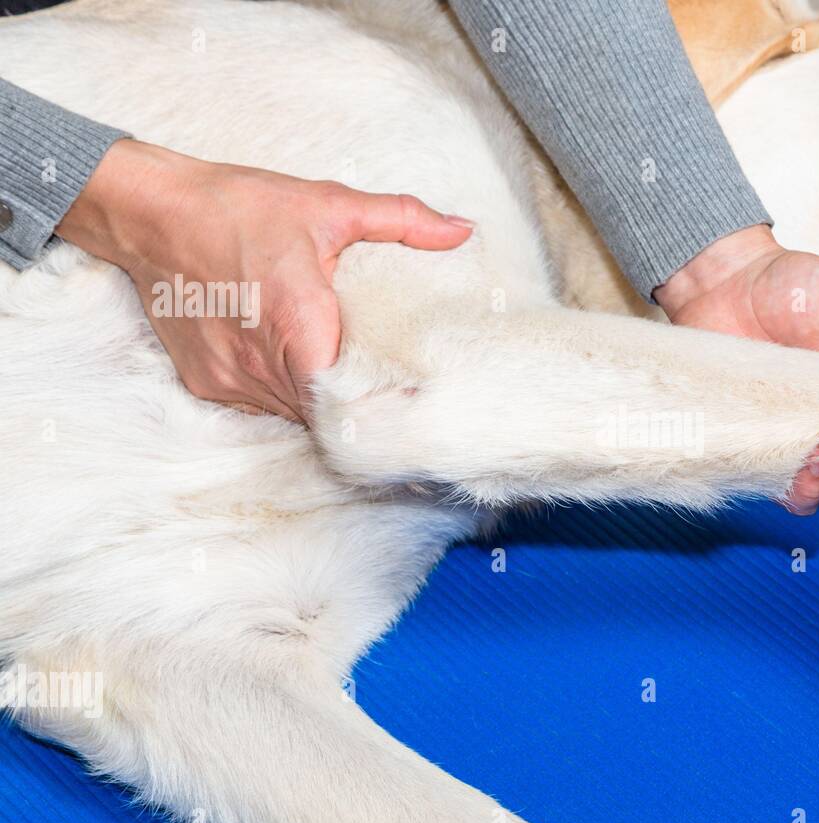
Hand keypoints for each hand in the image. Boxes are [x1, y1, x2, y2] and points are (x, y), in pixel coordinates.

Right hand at [56, 140, 474, 422]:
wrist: (149, 212)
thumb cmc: (238, 207)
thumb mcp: (328, 206)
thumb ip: (401, 220)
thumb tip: (461, 230)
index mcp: (299, 326)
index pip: (347, 401)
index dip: (379, 407)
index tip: (408, 402)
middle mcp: (260, 364)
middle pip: (323, 413)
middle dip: (354, 404)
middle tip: (390, 394)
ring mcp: (228, 379)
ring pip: (291, 413)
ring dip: (317, 399)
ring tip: (346, 379)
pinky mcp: (204, 382)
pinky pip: (257, 405)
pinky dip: (280, 392)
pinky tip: (295, 364)